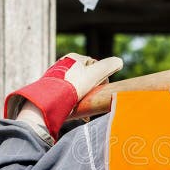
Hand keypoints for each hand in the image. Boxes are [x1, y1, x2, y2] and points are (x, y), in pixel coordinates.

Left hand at [5, 53, 122, 140]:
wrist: (50, 101)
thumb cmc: (74, 85)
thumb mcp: (96, 73)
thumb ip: (110, 66)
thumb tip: (119, 62)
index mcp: (73, 58)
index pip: (94, 65)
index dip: (102, 76)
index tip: (103, 87)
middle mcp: (64, 65)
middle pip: (86, 77)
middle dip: (92, 89)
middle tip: (94, 98)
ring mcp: (57, 77)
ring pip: (77, 87)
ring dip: (85, 97)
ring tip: (86, 106)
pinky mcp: (52, 89)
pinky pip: (67, 94)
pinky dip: (74, 102)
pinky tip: (78, 111)